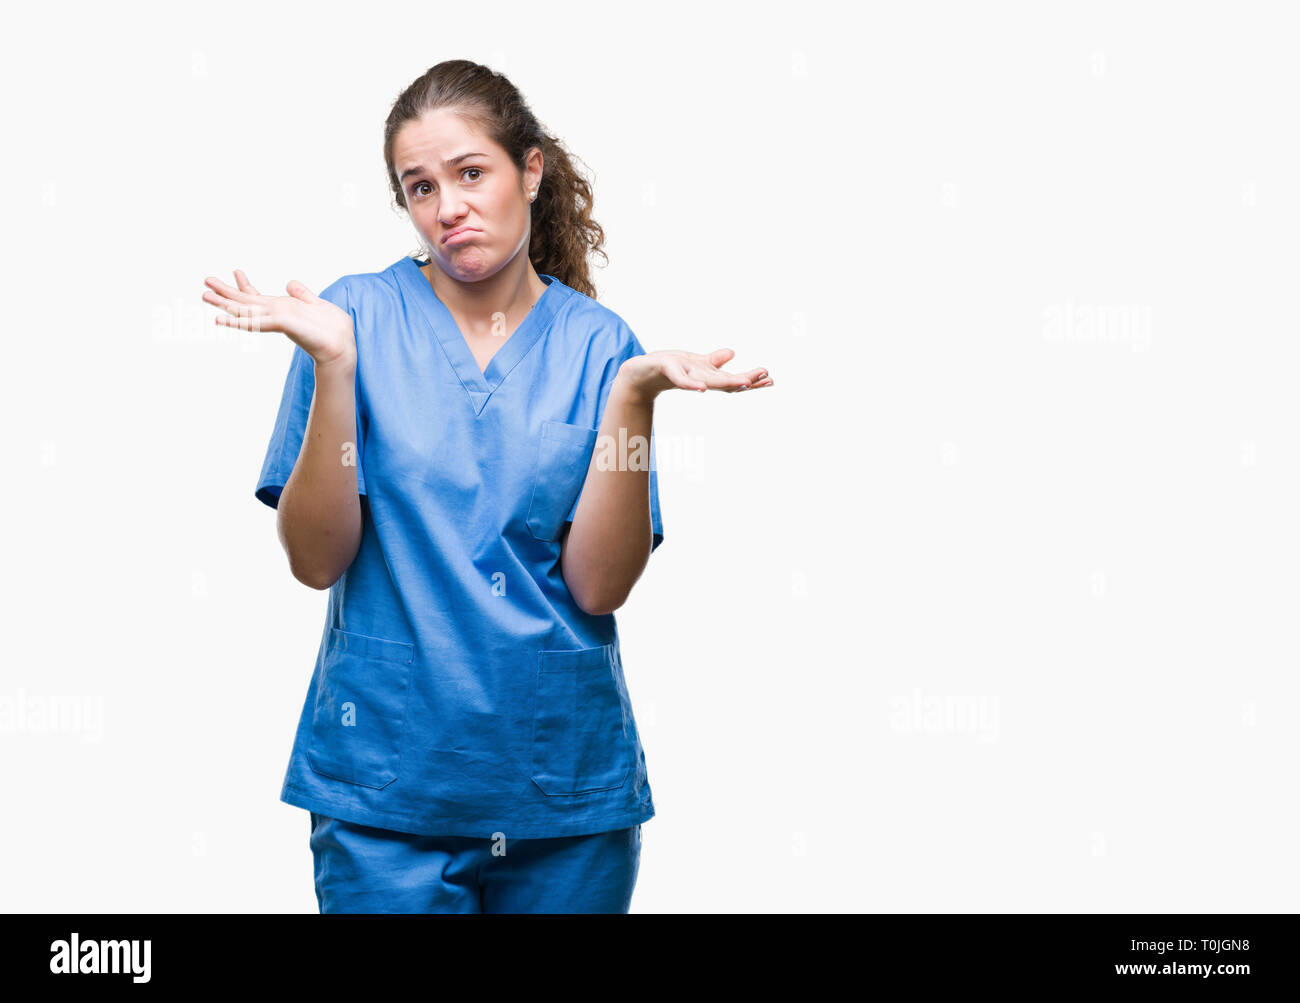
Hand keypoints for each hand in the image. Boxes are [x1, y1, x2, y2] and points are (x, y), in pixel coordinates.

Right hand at [202, 270, 355, 365]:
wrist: (340, 345)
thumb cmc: (330, 328)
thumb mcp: (315, 303)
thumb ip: (301, 294)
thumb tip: (289, 283)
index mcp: (281, 308)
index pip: (258, 295)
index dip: (246, 283)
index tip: (236, 270)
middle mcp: (274, 313)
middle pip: (244, 301)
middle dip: (225, 291)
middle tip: (205, 280)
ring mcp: (274, 319)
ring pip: (242, 309)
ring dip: (223, 303)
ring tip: (204, 294)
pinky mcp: (279, 323)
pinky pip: (253, 322)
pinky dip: (235, 321)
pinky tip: (219, 319)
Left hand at [617, 348, 773, 402]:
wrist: (640, 373)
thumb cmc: (668, 369)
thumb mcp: (694, 362)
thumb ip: (713, 361)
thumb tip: (732, 353)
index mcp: (706, 376)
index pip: (733, 379)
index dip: (751, 379)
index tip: (771, 378)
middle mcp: (699, 379)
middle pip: (726, 382)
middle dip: (748, 380)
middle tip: (767, 379)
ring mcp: (685, 375)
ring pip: (709, 381)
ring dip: (728, 382)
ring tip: (746, 382)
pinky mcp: (669, 369)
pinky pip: (681, 380)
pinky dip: (692, 385)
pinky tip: (702, 389)